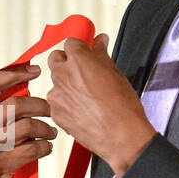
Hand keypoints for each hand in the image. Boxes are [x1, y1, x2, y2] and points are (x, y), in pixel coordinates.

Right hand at [0, 63, 58, 177]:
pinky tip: (46, 148)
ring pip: (27, 127)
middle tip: (52, 110)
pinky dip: (45, 147)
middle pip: (15, 104)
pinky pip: (32, 149)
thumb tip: (27, 79)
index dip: (15, 73)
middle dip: (40, 105)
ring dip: (47, 129)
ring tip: (52, 132)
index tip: (36, 70)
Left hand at [45, 33, 156, 177]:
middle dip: (67, 62)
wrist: (121, 136)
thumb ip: (102, 54)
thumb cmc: (122, 107)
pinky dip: (66, 104)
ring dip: (66, 85)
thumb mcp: (116, 73)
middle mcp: (63, 74)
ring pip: (56, 82)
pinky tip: (82, 110)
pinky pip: (56, 102)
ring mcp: (56, 94)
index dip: (80, 49)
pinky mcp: (55, 113)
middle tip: (82, 72)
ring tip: (86, 96)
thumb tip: (99, 42)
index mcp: (78, 60)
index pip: (70, 43)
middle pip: (56, 59)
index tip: (85, 54)